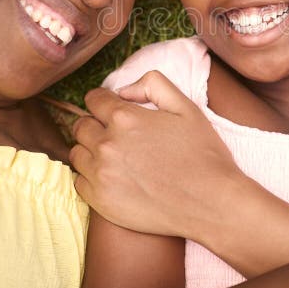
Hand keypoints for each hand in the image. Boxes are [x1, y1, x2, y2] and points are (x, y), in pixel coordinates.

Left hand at [70, 70, 241, 237]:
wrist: (211, 203)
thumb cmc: (202, 154)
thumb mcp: (186, 107)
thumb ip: (153, 85)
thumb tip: (124, 90)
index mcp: (125, 118)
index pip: (93, 99)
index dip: (104, 101)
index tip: (112, 108)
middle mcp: (107, 145)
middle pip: (81, 126)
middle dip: (95, 124)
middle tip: (115, 134)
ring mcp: (101, 175)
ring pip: (77, 153)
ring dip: (90, 150)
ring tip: (114, 156)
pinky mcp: (100, 201)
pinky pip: (79, 182)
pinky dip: (91, 177)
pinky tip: (113, 177)